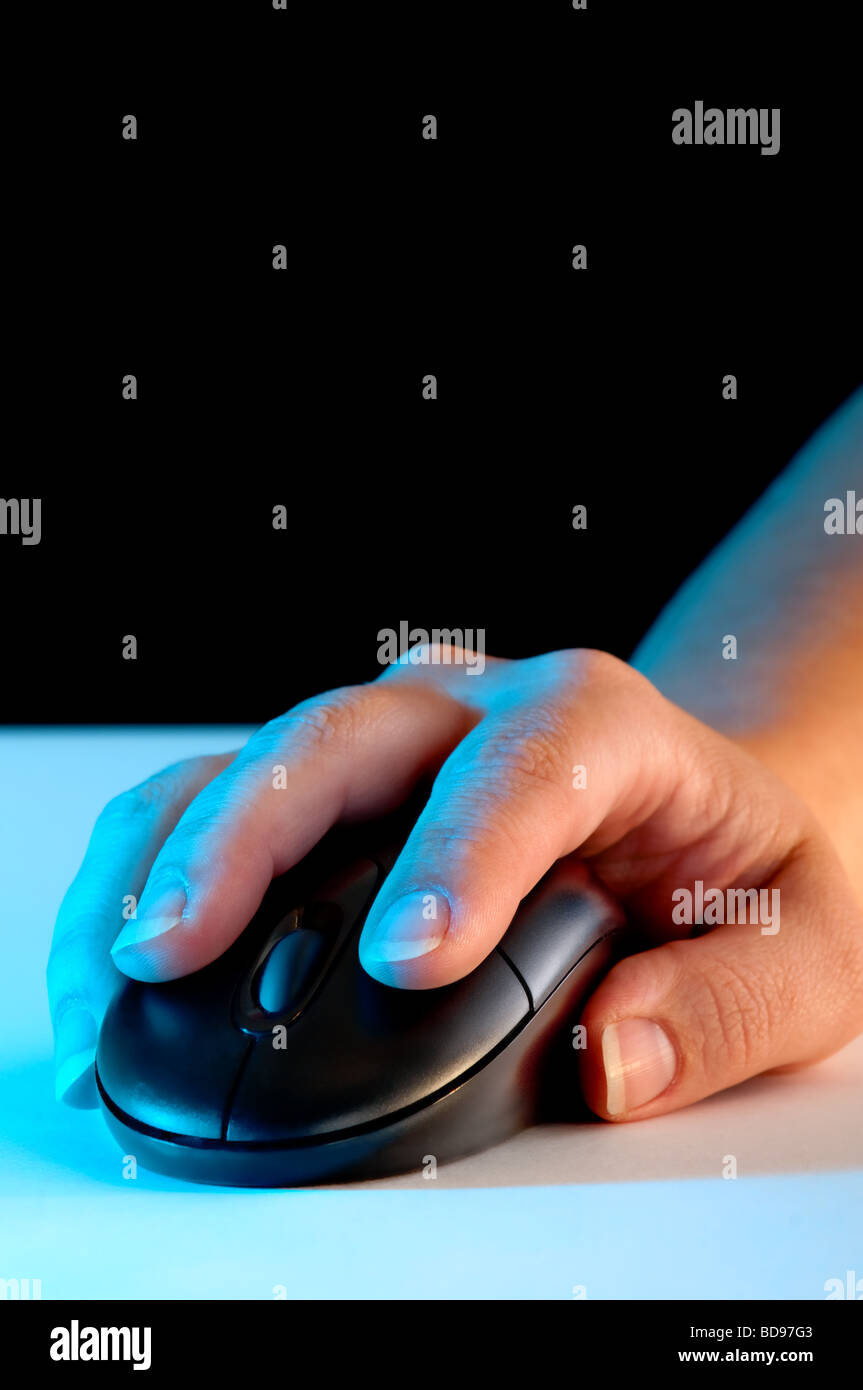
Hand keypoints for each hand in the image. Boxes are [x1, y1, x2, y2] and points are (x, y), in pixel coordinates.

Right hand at [48, 647, 862, 1121]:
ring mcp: (389, 746)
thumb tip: (616, 1061)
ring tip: (124, 960)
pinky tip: (123, 947)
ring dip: (175, 850)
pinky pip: (222, 798)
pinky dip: (157, 867)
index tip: (408, 958)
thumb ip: (729, 1005)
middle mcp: (475, 714)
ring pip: (255, 756)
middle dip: (253, 836)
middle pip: (345, 736)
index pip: (529, 761)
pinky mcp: (331, 794)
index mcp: (604, 726)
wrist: (693, 827)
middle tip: (186, 946)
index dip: (462, 849)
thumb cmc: (737, 878)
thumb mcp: (805, 947)